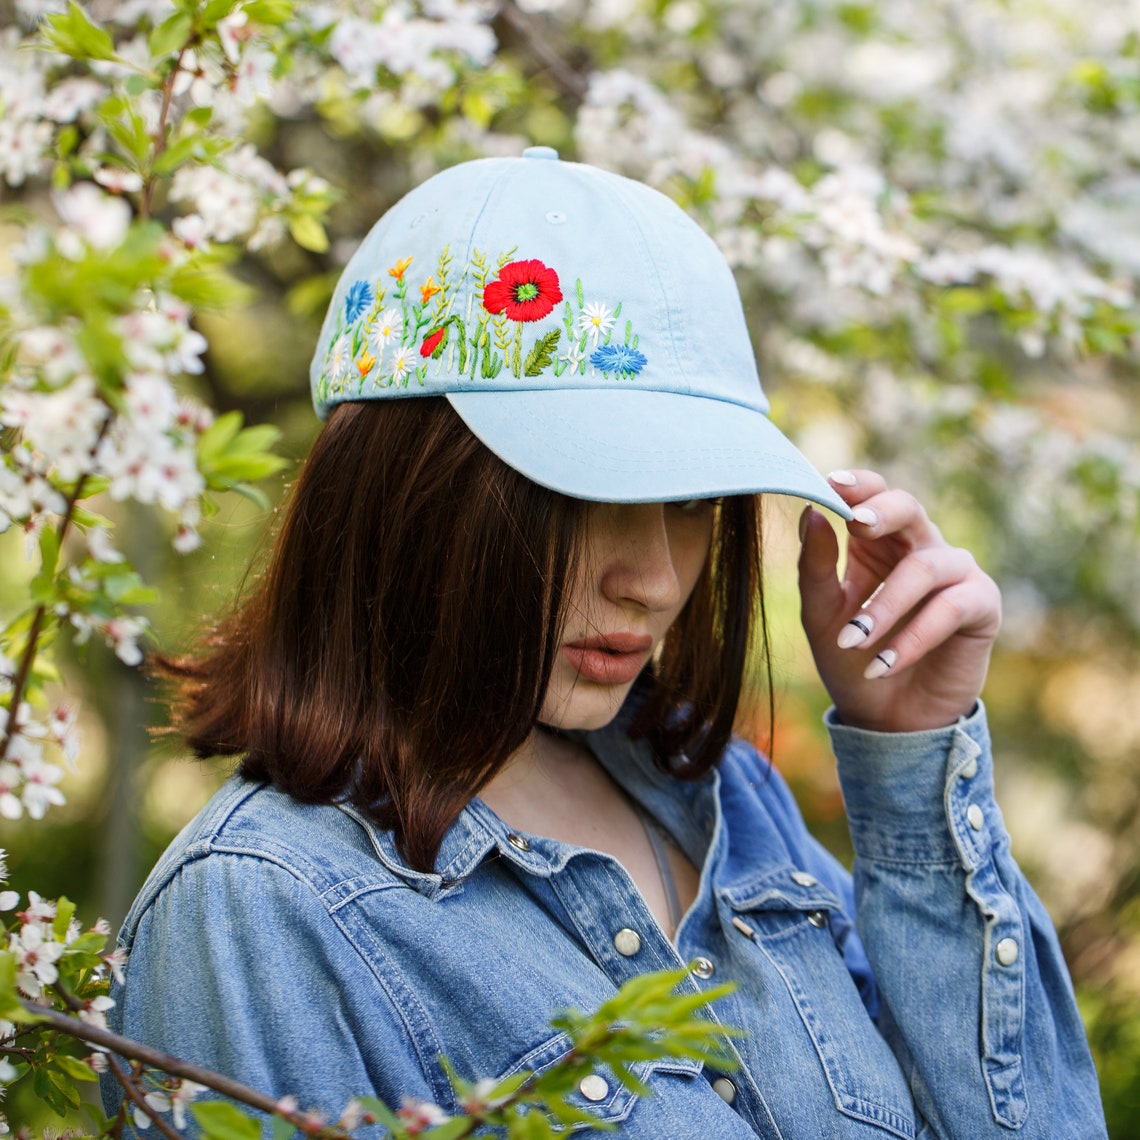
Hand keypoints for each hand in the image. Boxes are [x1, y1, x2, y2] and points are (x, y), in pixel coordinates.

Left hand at [798, 470, 1001, 732]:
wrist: (886, 717)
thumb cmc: (851, 657)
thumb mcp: (821, 614)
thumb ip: (815, 566)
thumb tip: (812, 512)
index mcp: (877, 542)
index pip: (873, 496)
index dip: (859, 485)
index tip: (832, 483)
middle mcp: (919, 547)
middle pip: (909, 508)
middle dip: (882, 512)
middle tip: (856, 524)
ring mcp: (955, 573)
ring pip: (924, 567)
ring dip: (884, 607)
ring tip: (851, 642)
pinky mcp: (982, 605)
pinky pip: (950, 608)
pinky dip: (912, 637)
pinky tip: (882, 666)